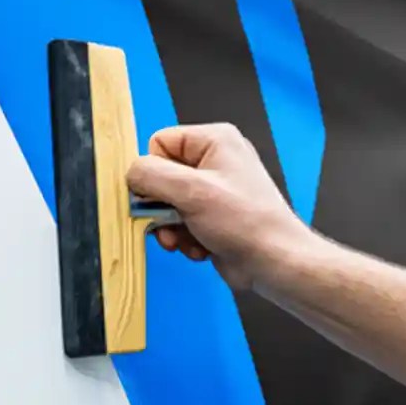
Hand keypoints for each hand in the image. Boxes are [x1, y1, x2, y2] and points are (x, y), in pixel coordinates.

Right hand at [126, 123, 311, 288]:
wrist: (274, 263)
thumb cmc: (246, 223)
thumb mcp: (191, 192)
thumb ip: (152, 176)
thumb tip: (131, 175)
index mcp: (214, 141)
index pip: (160, 143)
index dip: (153, 172)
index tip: (158, 197)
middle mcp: (215, 160)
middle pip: (161, 176)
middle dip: (161, 206)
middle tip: (170, 224)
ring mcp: (215, 190)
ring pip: (168, 203)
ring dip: (171, 227)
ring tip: (187, 240)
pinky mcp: (214, 216)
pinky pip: (181, 222)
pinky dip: (185, 238)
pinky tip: (201, 247)